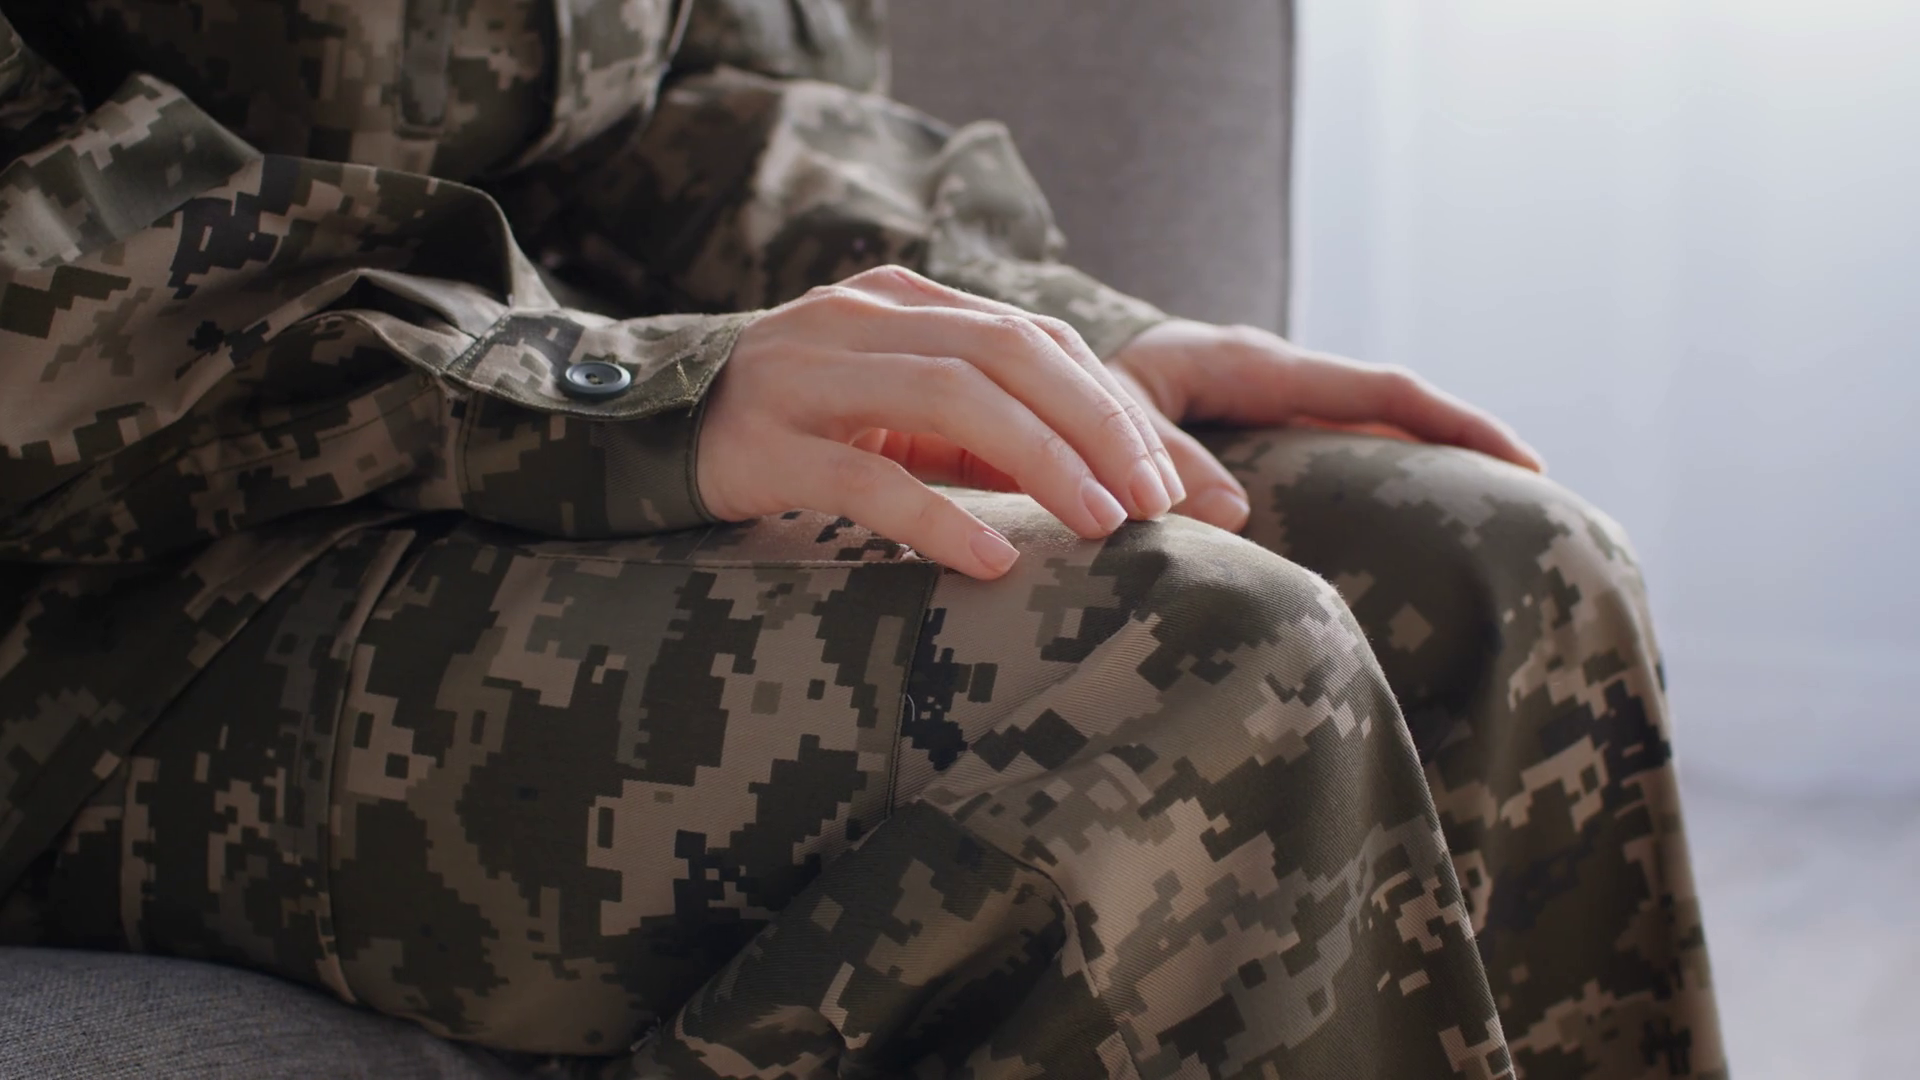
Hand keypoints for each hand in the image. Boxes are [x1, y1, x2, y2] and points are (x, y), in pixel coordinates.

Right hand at [697, 266, 1184, 579]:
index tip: (1170, 482)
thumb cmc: (802, 431)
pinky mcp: (765, 445)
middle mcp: (860, 319)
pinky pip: (864, 478)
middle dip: (1096, 426)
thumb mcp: (900, 416)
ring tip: (1098, 524)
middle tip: (1152, 503)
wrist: (650, 436)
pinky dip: (937, 520)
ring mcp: (807, 376)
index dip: (1111, 405)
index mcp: (904, 300)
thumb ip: (988, 435)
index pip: (1034, 336)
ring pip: (949, 397)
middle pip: (1007, 352)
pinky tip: (991, 561)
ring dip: (1040, 460)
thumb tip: (1110, 489)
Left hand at [1107, 319, 1544, 530]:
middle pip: (1389, 408)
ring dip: (1420, 467)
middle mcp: (1268, 378)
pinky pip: (1322, 455)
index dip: (1452, 423)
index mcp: (1249, 362)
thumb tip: (1231, 515)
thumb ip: (1159, 458)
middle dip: (1460, 443)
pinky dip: (1365, 481)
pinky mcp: (1245, 434)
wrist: (1029, 374)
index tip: (1522, 461)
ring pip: (1362, 432)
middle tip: (1536, 498)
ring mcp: (1261, 406)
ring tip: (1485, 522)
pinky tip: (1390, 529)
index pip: (1375, 389)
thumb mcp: (1110, 414)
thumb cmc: (1064, 387)